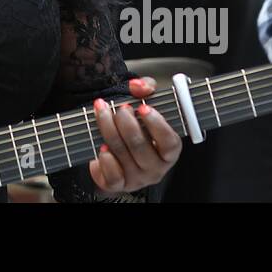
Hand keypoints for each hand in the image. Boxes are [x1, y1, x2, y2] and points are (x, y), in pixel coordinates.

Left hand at [88, 76, 181, 196]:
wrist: (115, 149)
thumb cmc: (134, 126)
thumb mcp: (143, 102)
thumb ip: (145, 89)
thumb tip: (138, 86)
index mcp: (168, 151)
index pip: (169, 142)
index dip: (157, 125)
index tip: (143, 108)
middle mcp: (156, 167)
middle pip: (140, 145)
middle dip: (125, 122)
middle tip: (119, 108)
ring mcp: (137, 178)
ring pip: (122, 153)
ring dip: (108, 128)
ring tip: (102, 112)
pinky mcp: (119, 185)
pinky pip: (113, 175)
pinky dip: (105, 158)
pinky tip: (102, 145)